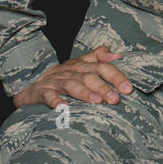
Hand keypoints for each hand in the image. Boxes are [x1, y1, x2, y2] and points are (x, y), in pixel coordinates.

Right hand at [12, 45, 132, 108]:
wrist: (34, 84)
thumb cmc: (65, 76)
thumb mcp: (82, 63)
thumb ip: (100, 56)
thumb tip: (119, 55)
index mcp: (83, 65)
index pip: (102, 67)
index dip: (116, 76)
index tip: (128, 88)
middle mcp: (72, 71)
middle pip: (89, 77)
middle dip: (103, 87)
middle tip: (115, 99)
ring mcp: (57, 81)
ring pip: (72, 85)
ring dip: (84, 92)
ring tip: (96, 101)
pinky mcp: (43, 91)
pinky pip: (49, 96)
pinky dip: (55, 101)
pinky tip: (63, 108)